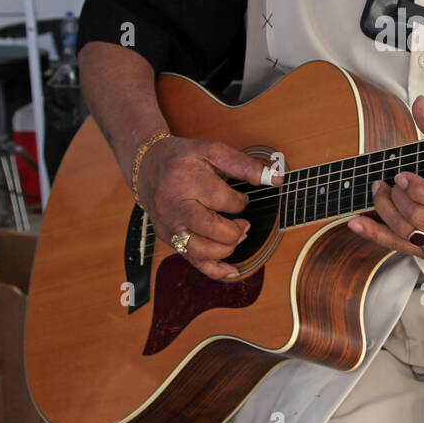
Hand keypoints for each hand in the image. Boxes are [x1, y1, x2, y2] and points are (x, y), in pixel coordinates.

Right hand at [136, 136, 280, 280]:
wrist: (147, 166)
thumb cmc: (183, 158)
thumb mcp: (212, 151)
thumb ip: (244, 165)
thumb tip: (276, 180)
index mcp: (186, 179)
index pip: (221, 199)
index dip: (239, 202)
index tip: (241, 199)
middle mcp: (174, 204)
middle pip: (210, 227)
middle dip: (235, 230)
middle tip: (245, 224)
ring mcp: (168, 224)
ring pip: (199, 250)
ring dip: (226, 249)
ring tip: (237, 237)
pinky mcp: (167, 238)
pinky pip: (191, 261)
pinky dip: (214, 270)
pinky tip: (233, 270)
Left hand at [346, 96, 423, 262]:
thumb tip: (420, 103)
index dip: (421, 192)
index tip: (401, 176)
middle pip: (420, 218)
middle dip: (396, 198)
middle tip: (384, 180)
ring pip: (406, 232)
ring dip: (384, 209)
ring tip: (377, 189)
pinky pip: (397, 246)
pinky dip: (374, 233)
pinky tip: (356, 222)